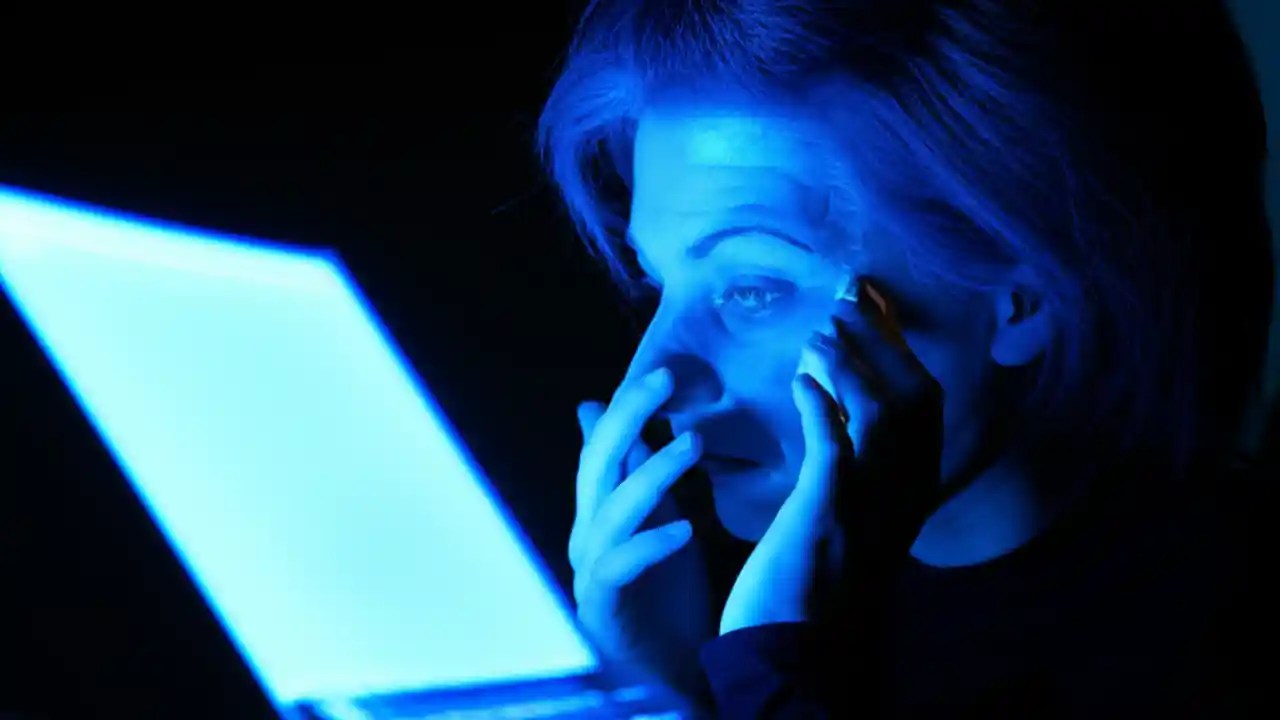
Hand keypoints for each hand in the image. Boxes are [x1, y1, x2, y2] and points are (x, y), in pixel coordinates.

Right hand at [569, 368, 714, 696]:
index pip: (605, 444)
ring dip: (652, 473)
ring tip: (694, 442)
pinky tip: (685, 529)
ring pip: (612, 510)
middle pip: (598, 464)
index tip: (663, 367)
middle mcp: (588, 533)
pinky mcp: (605, 606)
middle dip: (629, 417)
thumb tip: (594, 404)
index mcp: (600, 508)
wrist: (674, 664)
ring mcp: (592, 570)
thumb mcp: (652, 511)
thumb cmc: (666, 589)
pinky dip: (651, 545)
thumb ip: (631, 462)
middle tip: (666, 379)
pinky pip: (621, 567)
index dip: (628, 404)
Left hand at [720, 279, 942, 634]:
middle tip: (844, 301)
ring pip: (882, 413)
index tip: (870, 304)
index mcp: (911, 493)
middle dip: (880, 340)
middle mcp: (903, 495)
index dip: (899, 348)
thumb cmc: (812, 586)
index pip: (925, 403)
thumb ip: (847, 465)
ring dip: (852, 363)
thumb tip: (831, 404)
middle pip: (915, 397)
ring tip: (820, 334)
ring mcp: (870, 506)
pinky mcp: (827, 518)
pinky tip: (802, 383)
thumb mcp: (847, 519)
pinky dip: (822, 408)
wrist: (794, 655)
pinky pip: (835, 449)